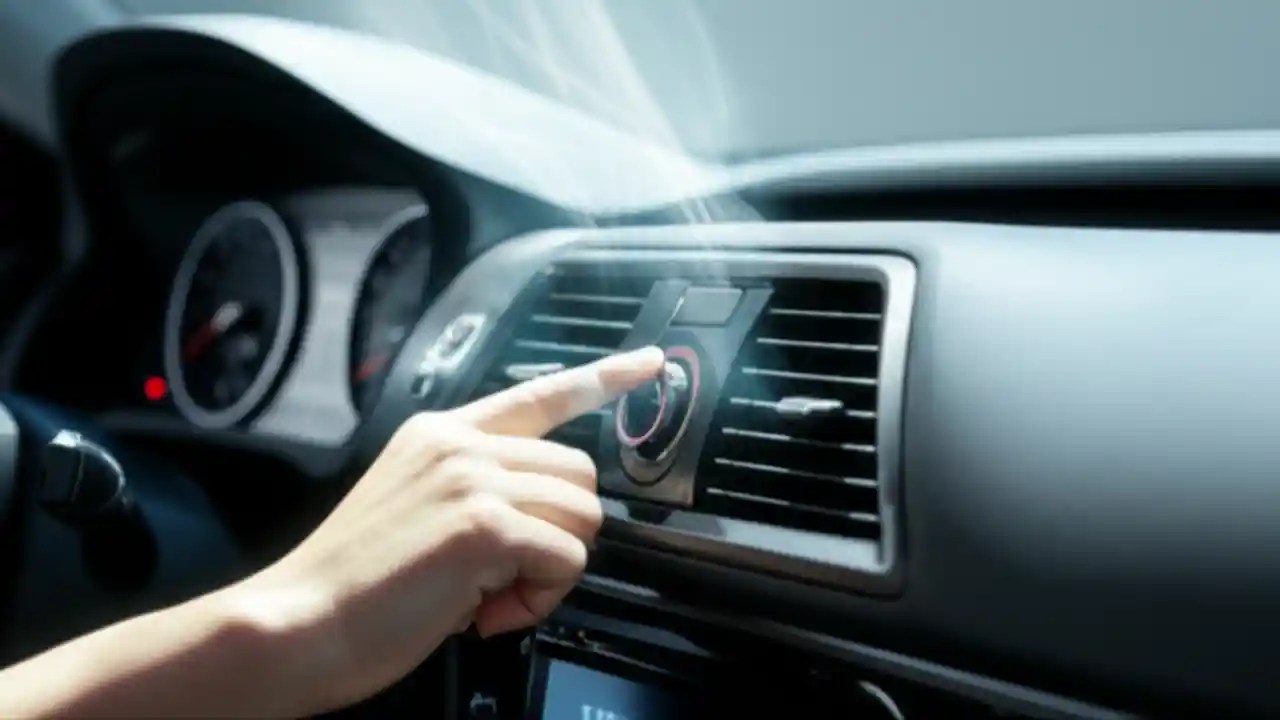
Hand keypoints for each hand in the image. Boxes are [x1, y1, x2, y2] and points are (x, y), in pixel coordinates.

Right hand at [226, 346, 664, 712]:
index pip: (537, 395)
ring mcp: (474, 480)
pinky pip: (567, 558)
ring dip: (552, 570)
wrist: (296, 623)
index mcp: (441, 433)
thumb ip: (475, 490)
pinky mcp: (486, 526)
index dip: (601, 378)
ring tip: (489, 597)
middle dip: (561, 534)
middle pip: (580, 474)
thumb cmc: (351, 584)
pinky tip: (485, 613)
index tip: (649, 362)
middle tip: (504, 579)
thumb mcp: (413, 507)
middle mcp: (461, 444)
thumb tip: (538, 518)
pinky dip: (541, 598)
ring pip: (583, 515)